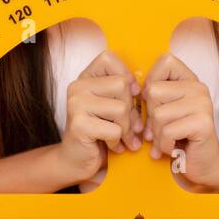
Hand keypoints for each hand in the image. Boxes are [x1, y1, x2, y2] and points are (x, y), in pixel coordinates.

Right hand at [57, 48, 144, 182]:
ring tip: (124, 138)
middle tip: (132, 127)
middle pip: (121, 85)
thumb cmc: (99, 131)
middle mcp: (77, 87)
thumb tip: (142, 90)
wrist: (76, 160)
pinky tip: (112, 145)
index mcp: (85, 78)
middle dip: (132, 110)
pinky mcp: (78, 125)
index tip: (131, 95)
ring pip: (121, 108)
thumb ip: (123, 92)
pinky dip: (118, 141)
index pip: (108, 58)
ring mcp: (75, 104)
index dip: (126, 75)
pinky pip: (114, 129)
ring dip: (127, 129)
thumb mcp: (112, 106)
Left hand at [140, 53, 218, 188]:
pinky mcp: (203, 123)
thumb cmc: (178, 137)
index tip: (155, 104)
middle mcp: (199, 87)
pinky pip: (168, 131)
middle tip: (159, 131)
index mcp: (189, 80)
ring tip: (166, 141)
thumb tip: (130, 89)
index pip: (165, 61)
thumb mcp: (163, 111)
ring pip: (158, 114)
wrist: (202, 164)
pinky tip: (173, 149)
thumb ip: (153, 95)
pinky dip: (164, 145)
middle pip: (154, 91)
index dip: (151, 82)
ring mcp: (203, 104)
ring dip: (157, 135)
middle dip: (150, 116)